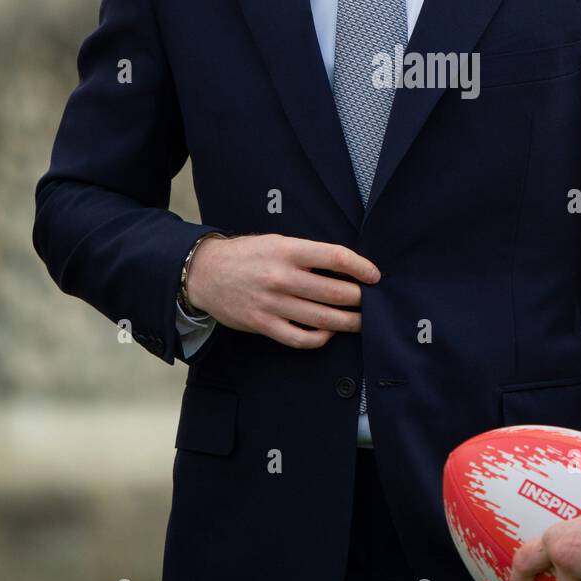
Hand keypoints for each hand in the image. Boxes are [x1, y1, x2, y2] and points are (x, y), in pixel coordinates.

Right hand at [186, 233, 380, 347]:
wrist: (206, 273)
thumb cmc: (247, 255)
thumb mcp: (278, 242)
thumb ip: (308, 254)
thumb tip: (346, 268)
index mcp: (288, 251)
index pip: (336, 257)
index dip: (362, 268)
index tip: (374, 276)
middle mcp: (282, 277)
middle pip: (335, 292)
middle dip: (360, 299)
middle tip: (371, 301)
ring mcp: (273, 304)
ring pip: (323, 319)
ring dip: (349, 322)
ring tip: (360, 320)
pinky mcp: (264, 325)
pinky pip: (301, 339)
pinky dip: (321, 338)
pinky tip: (329, 332)